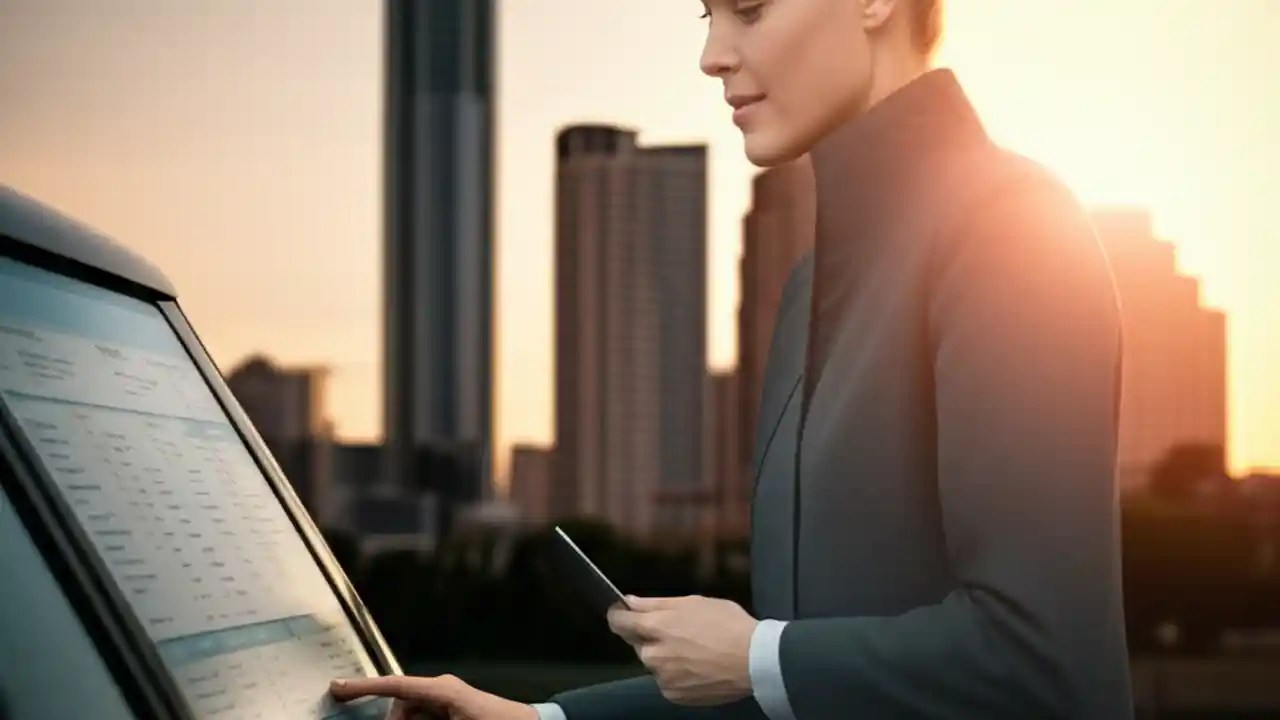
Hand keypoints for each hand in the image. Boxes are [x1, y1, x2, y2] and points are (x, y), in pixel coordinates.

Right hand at [329, 674, 537, 719]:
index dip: (363, 687)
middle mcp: (443, 689)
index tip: (336, 687)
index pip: (395, 685)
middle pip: (400, 705)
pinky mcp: (452, 710)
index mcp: (442, 689)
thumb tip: (395, 717)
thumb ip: (417, 719)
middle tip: (384, 717)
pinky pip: (425, 716)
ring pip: (411, 714)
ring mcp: (448, 699)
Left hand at [607, 595, 757, 706]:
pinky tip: (697, 666)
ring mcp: (663, 678)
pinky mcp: (674, 695)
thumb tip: (629, 601)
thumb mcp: (693, 603)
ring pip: (654, 663)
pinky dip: (676, 674)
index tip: (620, 613)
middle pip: (639, 644)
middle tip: (678, 632)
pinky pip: (667, 681)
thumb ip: (656, 603)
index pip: (619, 622)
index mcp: (656, 627)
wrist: (755, 660)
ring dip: (665, 657)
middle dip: (651, 637)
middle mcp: (654, 655)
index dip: (618, 615)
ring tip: (694, 650)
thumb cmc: (728, 625)